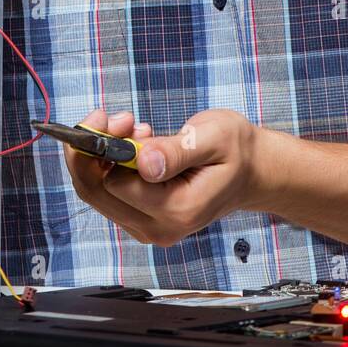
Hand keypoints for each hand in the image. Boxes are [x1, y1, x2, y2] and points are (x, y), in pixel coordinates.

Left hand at [62, 107, 266, 247]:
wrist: (252, 172)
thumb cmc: (237, 150)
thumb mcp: (214, 138)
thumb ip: (177, 152)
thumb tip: (144, 162)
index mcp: (178, 210)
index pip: (115, 184)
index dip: (108, 148)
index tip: (123, 119)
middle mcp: (158, 228)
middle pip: (96, 192)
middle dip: (95, 150)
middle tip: (119, 118)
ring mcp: (149, 227)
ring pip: (97, 192)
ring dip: (103, 156)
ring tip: (137, 130)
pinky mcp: (143, 219)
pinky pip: (109, 194)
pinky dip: (111, 165)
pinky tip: (138, 145)